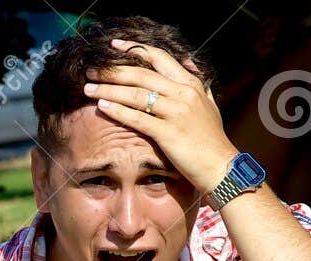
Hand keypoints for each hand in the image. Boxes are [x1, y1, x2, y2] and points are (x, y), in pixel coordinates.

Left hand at [83, 39, 236, 195]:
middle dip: (113, 70)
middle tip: (92, 69)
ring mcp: (176, 112)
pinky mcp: (169, 133)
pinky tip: (102, 105)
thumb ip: (198, 86)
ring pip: (136, 94)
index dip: (135, 49)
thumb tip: (191, 68)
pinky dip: (118, 110)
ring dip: (109, 89)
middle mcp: (183, 93)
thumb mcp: (209, 105)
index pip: (159, 58)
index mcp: (191, 84)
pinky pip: (138, 118)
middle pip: (142, 74)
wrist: (222, 166)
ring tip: (88, 87)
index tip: (114, 45)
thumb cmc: (212, 139)